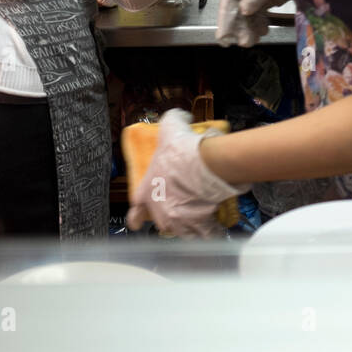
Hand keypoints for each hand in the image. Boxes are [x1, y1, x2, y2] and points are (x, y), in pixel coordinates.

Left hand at [126, 109, 248, 237]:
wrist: (206, 164)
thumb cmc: (183, 147)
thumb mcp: (171, 126)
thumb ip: (172, 120)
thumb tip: (181, 116)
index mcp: (147, 192)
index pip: (134, 213)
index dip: (136, 218)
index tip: (138, 222)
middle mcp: (160, 211)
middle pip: (162, 223)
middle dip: (170, 218)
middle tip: (181, 211)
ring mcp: (179, 222)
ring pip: (183, 232)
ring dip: (190, 228)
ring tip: (201, 223)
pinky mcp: (199, 227)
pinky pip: (205, 235)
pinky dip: (211, 234)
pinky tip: (217, 230)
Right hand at [216, 0, 288, 46]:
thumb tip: (244, 9)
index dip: (225, 17)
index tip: (224, 34)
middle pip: (236, 9)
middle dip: (238, 26)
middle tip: (243, 41)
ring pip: (247, 14)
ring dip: (248, 28)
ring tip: (252, 40)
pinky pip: (258, 14)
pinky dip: (258, 24)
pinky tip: (261, 32)